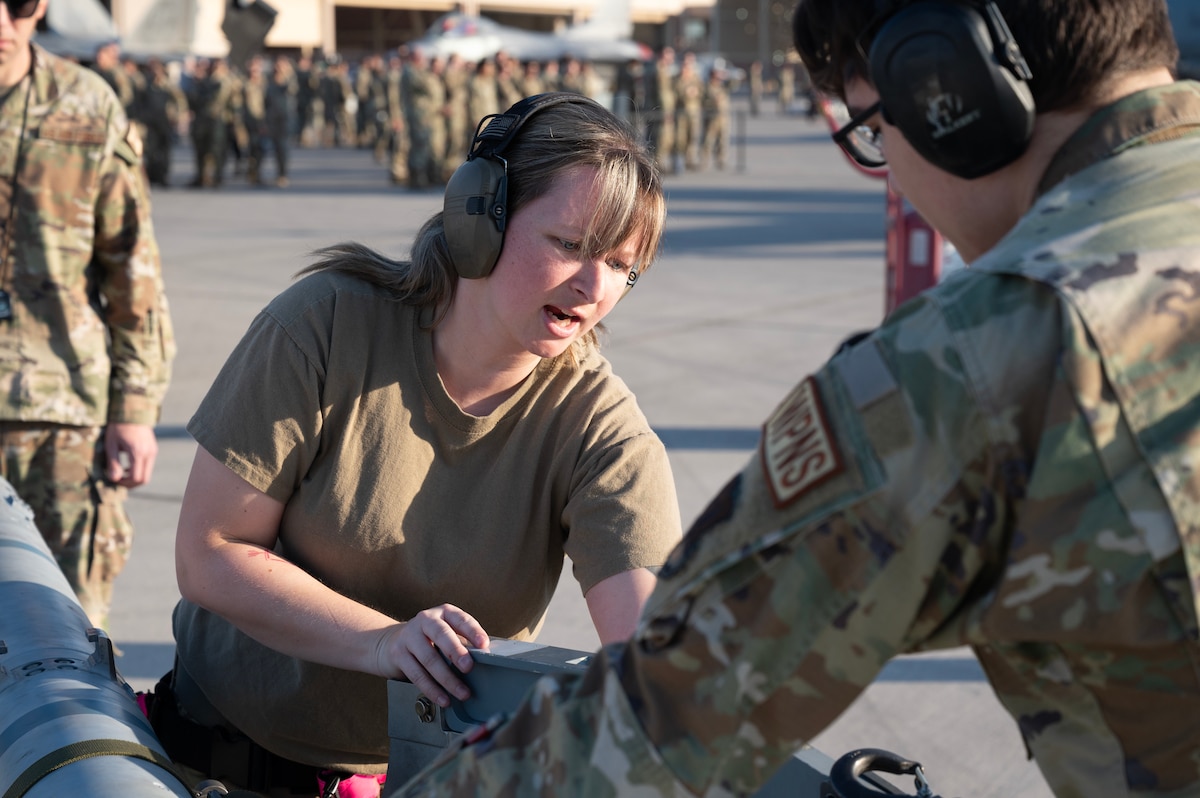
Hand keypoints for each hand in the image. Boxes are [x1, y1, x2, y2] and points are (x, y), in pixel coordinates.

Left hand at [104, 423, 157, 486]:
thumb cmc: (118, 427)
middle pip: (144, 479)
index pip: (136, 478)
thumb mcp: (111, 445)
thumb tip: (114, 479)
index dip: (125, 483)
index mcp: (138, 452)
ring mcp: (153, 451)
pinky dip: (139, 470)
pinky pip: (148, 466)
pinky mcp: (153, 449)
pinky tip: (128, 465)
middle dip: (131, 483)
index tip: (114, 479)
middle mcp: (149, 453)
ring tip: (122, 472)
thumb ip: (113, 463)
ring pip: (147, 473)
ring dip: (135, 477)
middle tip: (118, 480)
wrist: (132, 411)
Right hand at [375, 604, 489, 707]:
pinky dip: (432, 689)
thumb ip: (462, 642)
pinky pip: (417, 674)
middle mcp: (425, 620)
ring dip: (447, 679)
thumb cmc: (428, 639)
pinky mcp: (398, 654)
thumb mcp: (446, 633)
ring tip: (462, 693)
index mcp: (443, 613)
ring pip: (429, 659)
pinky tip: (443, 698)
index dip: (473, 631)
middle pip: (442, 635)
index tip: (483, 644)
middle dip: (456, 652)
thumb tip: (484, 660)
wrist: (391, 642)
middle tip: (468, 667)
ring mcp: (409, 636)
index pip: (460, 619)